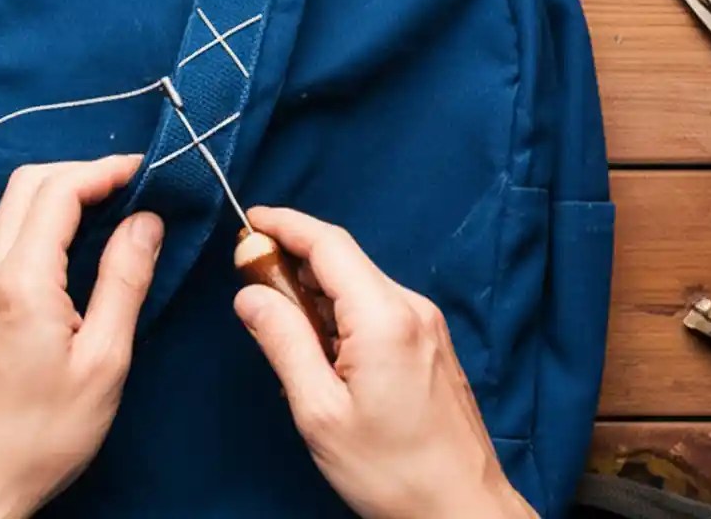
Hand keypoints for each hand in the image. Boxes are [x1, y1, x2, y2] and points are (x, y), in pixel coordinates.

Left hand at [0, 155, 163, 518]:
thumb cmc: (45, 433)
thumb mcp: (104, 361)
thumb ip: (124, 281)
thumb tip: (145, 222)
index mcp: (22, 281)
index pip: (59, 191)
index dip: (106, 170)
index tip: (148, 171)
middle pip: (28, 184)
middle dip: (82, 171)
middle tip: (131, 184)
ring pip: (15, 207)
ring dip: (63, 193)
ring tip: (115, 208)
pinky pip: (11, 237)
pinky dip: (47, 220)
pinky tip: (82, 243)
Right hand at [233, 207, 536, 518]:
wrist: (461, 509)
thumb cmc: (392, 470)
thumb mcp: (319, 410)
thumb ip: (283, 342)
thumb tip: (250, 295)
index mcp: (384, 318)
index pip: (328, 244)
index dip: (285, 224)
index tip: (249, 221)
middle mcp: (411, 309)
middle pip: (343, 260)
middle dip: (293, 260)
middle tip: (249, 283)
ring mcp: (426, 325)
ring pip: (359, 284)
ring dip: (316, 291)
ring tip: (282, 327)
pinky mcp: (430, 344)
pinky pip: (377, 307)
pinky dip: (341, 312)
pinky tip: (321, 348)